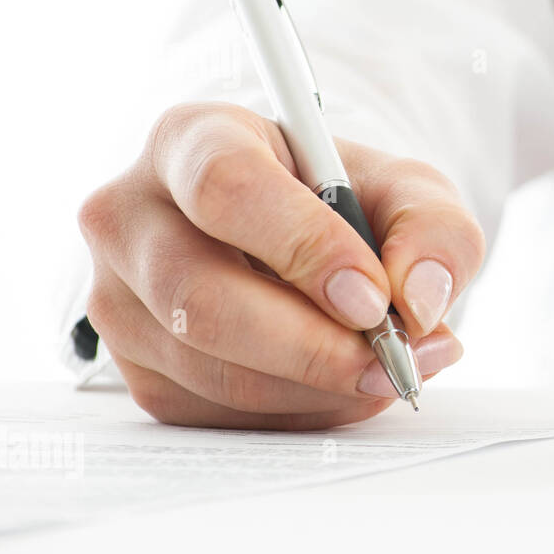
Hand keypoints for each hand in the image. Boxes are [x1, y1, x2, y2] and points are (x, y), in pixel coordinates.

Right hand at [78, 102, 485, 427]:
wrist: (305, 238)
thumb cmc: (345, 203)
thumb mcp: (409, 191)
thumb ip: (434, 230)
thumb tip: (420, 300)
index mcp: (193, 140)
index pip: (226, 187)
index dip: (303, 247)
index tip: (372, 295)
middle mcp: (132, 215)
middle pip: (200, 297)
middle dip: (312, 346)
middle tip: (393, 359)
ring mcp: (119, 297)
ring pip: (211, 368)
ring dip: (318, 387)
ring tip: (389, 368)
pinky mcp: (138, 367)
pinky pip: (216, 413)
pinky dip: (299, 412)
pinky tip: (342, 385)